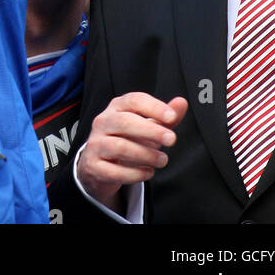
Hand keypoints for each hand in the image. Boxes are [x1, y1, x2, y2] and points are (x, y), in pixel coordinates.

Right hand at [77, 93, 187, 211]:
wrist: (100, 164)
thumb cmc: (128, 139)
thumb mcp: (147, 126)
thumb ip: (164, 117)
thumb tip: (181, 103)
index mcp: (116, 108)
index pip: (133, 100)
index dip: (153, 107)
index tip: (172, 117)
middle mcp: (103, 122)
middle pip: (125, 122)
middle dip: (151, 131)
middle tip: (172, 140)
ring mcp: (96, 144)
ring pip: (119, 147)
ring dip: (145, 154)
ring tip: (162, 159)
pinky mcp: (94, 166)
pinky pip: (113, 171)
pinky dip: (134, 174)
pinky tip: (148, 172)